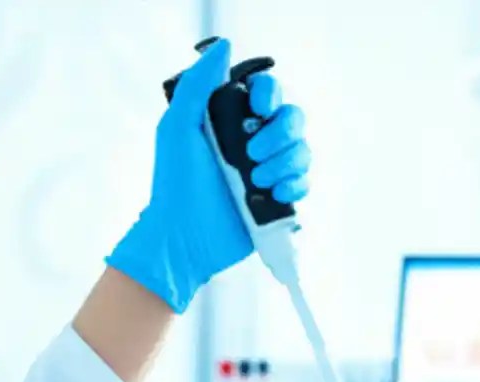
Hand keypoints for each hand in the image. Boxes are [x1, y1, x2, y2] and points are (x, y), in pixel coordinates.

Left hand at [105, 38, 311, 313]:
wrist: (183, 237)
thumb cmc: (174, 184)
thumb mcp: (177, 129)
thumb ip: (197, 85)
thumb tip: (223, 45)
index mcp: (230, 120)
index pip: (268, 91)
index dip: (270, 95)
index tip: (258, 108)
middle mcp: (253, 141)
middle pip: (293, 118)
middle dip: (280, 134)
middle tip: (251, 154)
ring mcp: (268, 171)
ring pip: (302, 150)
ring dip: (284, 163)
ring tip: (255, 180)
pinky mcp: (277, 200)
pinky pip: (304, 183)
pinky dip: (294, 186)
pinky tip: (273, 195)